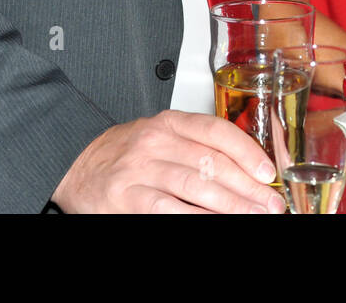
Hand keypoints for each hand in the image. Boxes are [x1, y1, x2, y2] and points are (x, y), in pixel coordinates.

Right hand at [51, 110, 286, 213]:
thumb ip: (197, 145)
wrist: (74, 165)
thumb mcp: (161, 136)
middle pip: (212, 163)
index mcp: (170, 122)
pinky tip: (214, 222)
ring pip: (195, 186)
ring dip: (230, 205)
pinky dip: (194, 217)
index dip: (248, 152)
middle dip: (247, 187)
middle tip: (270, 204)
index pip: (218, 132)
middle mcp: (156, 141)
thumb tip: (245, 169)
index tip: (268, 172)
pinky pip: (167, 208)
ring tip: (252, 215)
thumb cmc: (125, 153)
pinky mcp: (126, 196)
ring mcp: (140, 169)